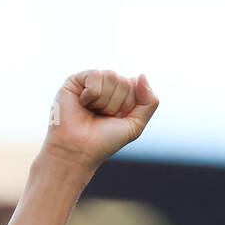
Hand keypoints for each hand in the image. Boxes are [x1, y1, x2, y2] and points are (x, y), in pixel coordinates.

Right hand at [42, 70, 159, 170]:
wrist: (79, 150)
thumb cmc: (105, 140)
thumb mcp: (135, 125)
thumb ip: (149, 102)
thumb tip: (142, 75)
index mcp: (122, 96)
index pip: (136, 86)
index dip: (129, 106)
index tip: (117, 119)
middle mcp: (107, 87)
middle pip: (124, 81)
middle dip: (116, 104)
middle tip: (103, 117)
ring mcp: (91, 82)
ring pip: (111, 76)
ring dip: (104, 101)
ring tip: (93, 111)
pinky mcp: (75, 80)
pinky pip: (96, 76)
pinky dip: (92, 94)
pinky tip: (83, 103)